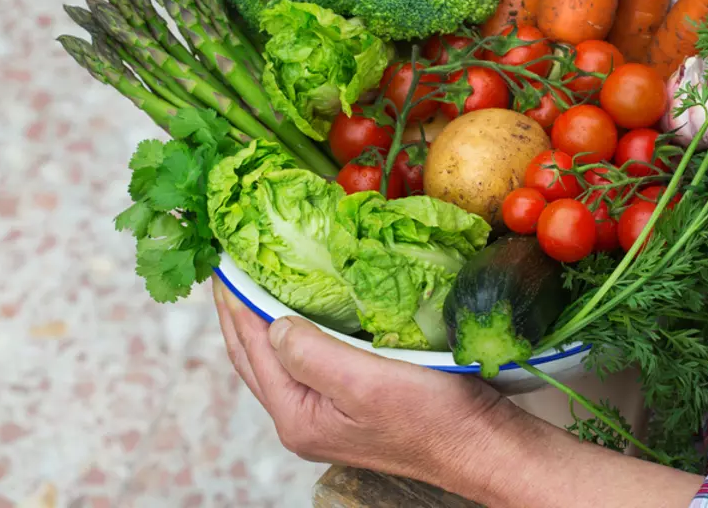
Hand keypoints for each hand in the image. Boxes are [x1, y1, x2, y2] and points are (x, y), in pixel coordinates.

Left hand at [211, 277, 509, 486]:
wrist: (479, 444)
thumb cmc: (432, 416)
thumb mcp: (367, 382)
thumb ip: (311, 354)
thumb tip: (271, 324)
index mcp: (298, 416)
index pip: (252, 350)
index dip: (237, 303)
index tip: (228, 262)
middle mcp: (303, 420)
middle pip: (255, 359)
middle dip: (239, 313)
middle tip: (231, 267)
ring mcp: (326, 415)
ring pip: (279, 361)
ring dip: (265, 322)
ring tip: (258, 282)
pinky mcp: (349, 405)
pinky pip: (309, 361)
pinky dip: (297, 332)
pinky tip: (306, 310)